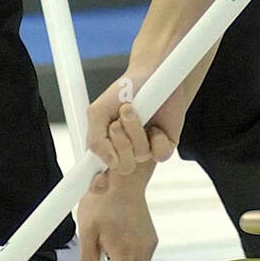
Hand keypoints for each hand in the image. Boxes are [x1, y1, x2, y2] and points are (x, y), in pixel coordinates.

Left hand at [76, 177, 157, 260]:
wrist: (125, 181)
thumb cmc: (103, 202)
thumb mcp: (86, 228)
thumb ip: (88, 256)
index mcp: (122, 251)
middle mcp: (140, 250)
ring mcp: (148, 245)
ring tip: (110, 250)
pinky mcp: (151, 239)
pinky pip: (141, 259)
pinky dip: (131, 260)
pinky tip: (120, 243)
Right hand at [85, 73, 182, 187]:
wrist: (151, 75)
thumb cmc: (123, 92)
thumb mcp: (98, 112)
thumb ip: (95, 139)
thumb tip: (109, 163)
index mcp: (105, 148)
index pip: (98, 178)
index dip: (97, 184)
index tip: (98, 182)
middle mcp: (125, 153)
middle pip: (122, 167)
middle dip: (121, 141)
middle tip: (120, 120)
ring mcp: (145, 150)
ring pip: (140, 155)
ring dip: (136, 129)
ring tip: (135, 111)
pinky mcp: (164, 146)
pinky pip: (160, 154)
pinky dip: (156, 137)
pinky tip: (155, 125)